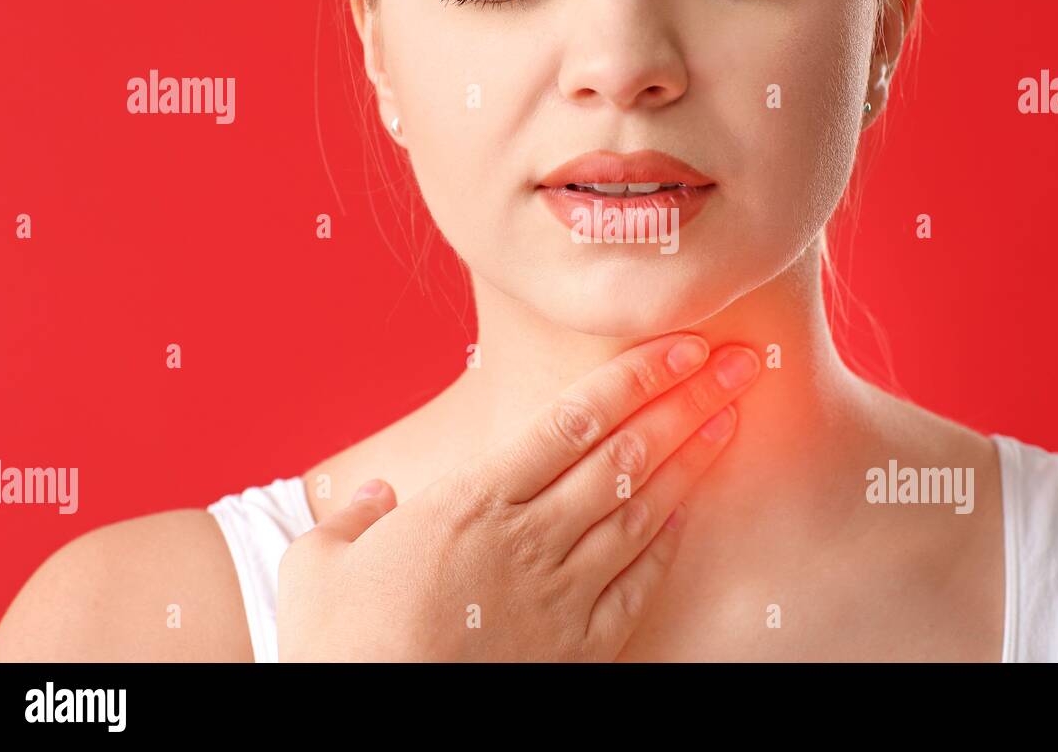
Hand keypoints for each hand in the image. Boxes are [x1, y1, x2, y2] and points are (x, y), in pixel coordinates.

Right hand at [276, 332, 761, 660]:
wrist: (377, 731)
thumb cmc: (339, 648)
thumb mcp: (319, 564)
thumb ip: (352, 516)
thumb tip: (375, 497)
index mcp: (472, 501)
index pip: (572, 420)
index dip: (635, 376)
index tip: (682, 344)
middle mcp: (530, 537)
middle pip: (626, 454)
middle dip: (687, 401)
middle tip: (739, 363)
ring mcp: (561, 593)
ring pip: (643, 509)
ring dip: (692, 459)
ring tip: (730, 417)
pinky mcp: (580, 648)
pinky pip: (637, 582)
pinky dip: (668, 541)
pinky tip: (690, 510)